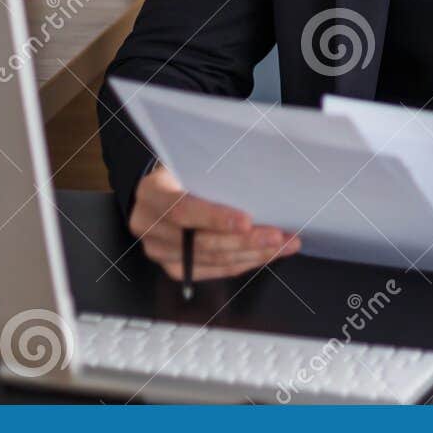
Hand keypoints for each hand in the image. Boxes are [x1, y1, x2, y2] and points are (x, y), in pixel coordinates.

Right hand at [129, 164, 300, 282]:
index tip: (247, 221)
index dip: (215, 218)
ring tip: (284, 245)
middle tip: (279, 236)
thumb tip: (261, 179)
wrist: (161, 189)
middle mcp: (149, 226)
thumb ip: (214, 172)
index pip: (182, 209)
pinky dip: (244, 262)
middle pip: (201, 242)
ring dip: (253, 254)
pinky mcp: (175, 267)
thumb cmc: (183, 170)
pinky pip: (215, 270)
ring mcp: (160, 251)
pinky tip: (266, 254)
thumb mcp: (191, 162)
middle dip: (246, 241)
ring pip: (213, 259)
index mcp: (152, 193)